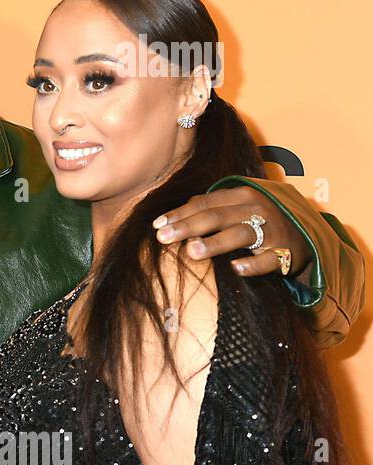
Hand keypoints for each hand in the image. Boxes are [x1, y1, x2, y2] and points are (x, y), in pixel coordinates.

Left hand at [152, 186, 309, 277]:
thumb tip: (173, 217)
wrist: (307, 234)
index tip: (157, 225)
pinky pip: (270, 260)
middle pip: (217, 217)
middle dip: (188, 227)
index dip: (180, 214)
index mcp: (243, 195)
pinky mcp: (287, 253)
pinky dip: (254, 264)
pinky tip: (236, 268)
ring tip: (191, 252)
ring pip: (241, 235)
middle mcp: (257, 209)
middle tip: (162, 238)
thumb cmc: (261, 220)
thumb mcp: (238, 207)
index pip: (205, 203)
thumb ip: (210, 208)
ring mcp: (273, 231)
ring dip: (215, 243)